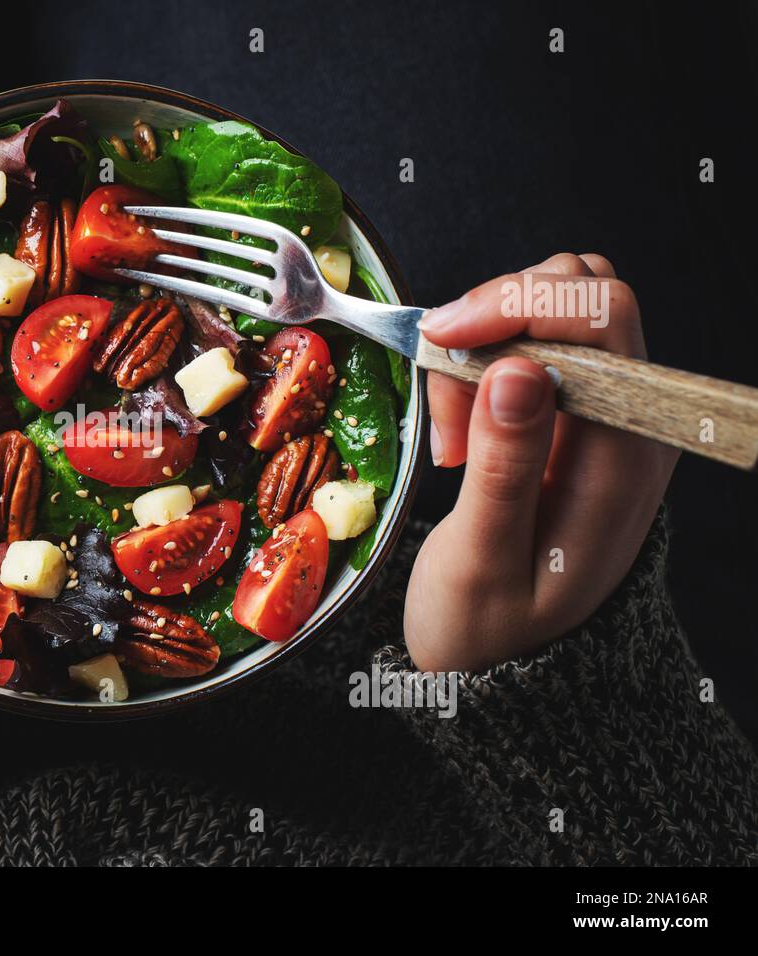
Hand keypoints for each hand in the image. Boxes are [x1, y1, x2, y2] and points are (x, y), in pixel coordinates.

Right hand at [404, 254, 676, 671]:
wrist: (499, 664)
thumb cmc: (487, 628)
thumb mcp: (483, 563)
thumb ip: (506, 468)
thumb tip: (519, 368)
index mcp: (626, 454)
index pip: (600, 316)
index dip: (516, 301)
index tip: (441, 337)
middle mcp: (631, 419)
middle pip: (581, 291)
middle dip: (494, 319)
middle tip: (442, 398)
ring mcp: (603, 412)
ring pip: (553, 307)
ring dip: (485, 339)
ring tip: (451, 426)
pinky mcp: (570, 411)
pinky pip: (529, 343)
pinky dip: (481, 357)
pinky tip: (459, 423)